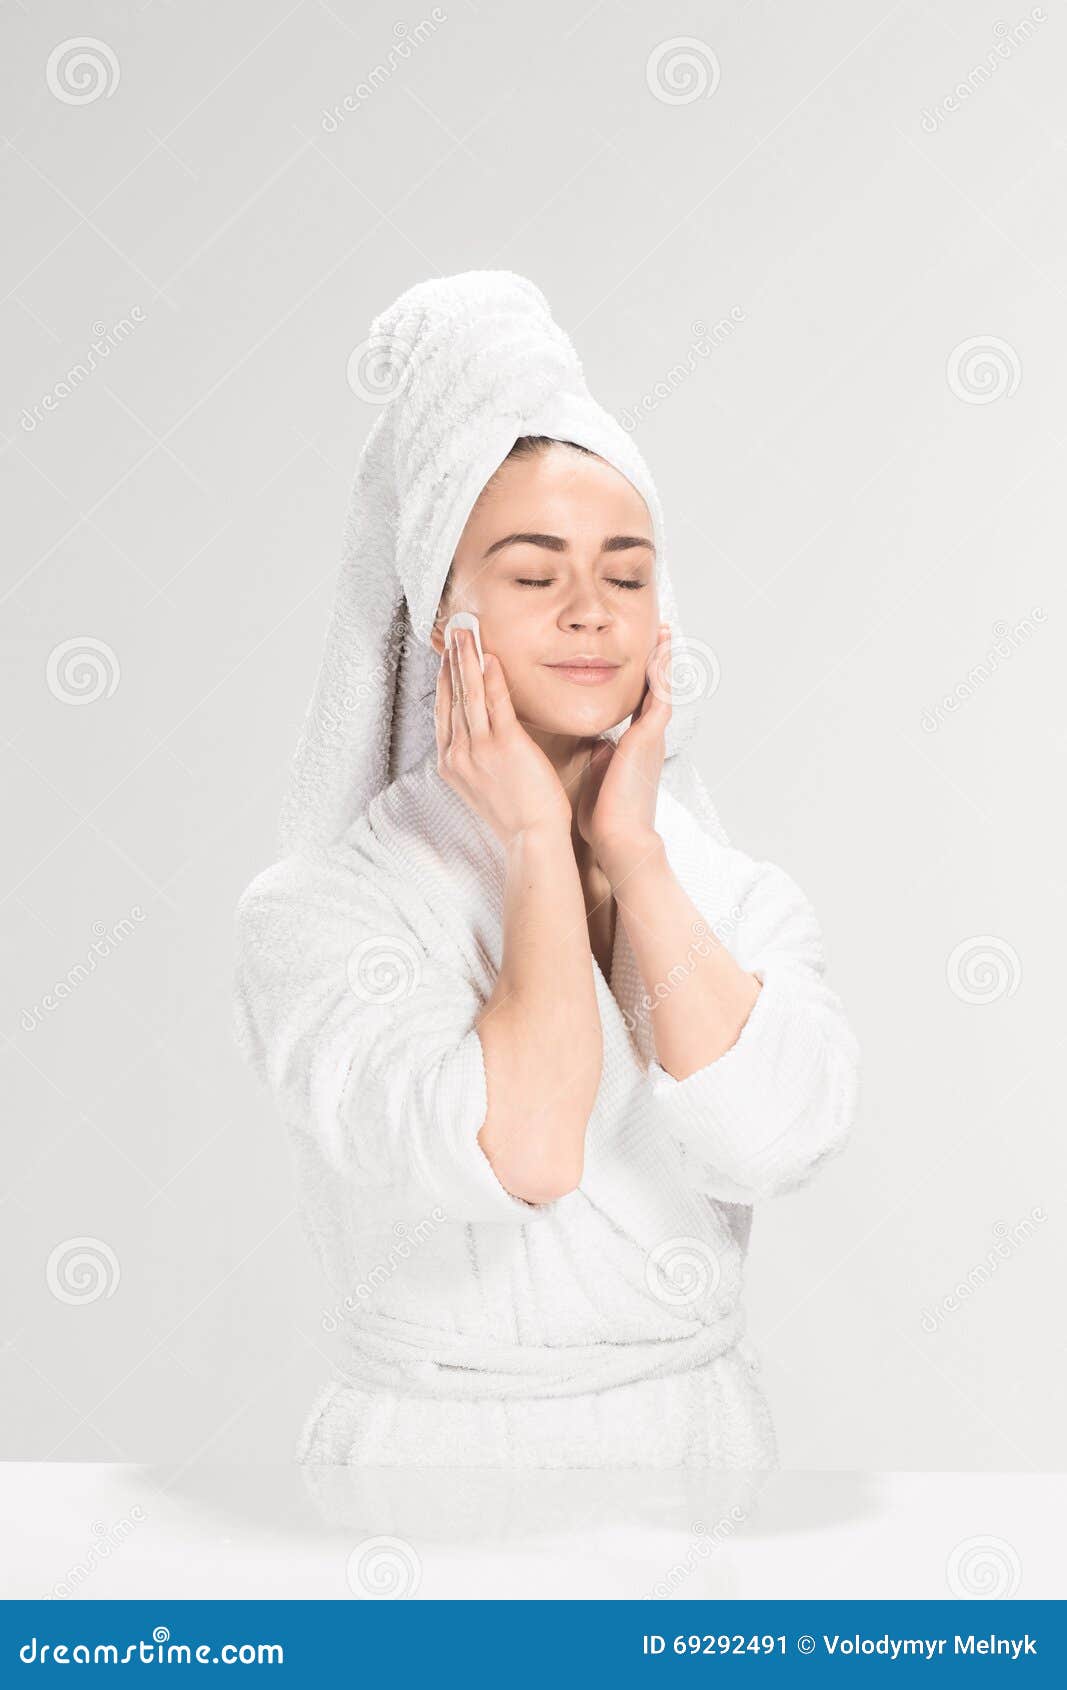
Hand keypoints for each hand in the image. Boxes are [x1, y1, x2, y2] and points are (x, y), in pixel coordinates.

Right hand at [435, 627, 571, 847]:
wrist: (531, 838)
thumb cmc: (517, 814)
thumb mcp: (485, 784)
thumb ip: (479, 756)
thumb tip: (485, 733)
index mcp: (451, 763)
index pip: (444, 711)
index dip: (445, 679)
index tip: (448, 656)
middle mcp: (458, 753)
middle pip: (452, 696)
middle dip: (452, 660)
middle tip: (455, 630)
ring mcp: (478, 749)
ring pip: (469, 694)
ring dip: (467, 658)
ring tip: (468, 632)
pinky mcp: (504, 746)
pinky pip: (495, 703)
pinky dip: (491, 677)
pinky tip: (490, 657)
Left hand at [575, 623, 671, 872]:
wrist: (618, 838)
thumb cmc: (606, 818)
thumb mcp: (600, 778)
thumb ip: (600, 759)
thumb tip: (596, 745)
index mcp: (635, 747)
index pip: (640, 705)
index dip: (643, 680)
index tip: (643, 658)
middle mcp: (647, 739)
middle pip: (655, 690)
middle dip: (659, 661)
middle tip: (661, 633)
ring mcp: (650, 738)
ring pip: (660, 688)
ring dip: (662, 660)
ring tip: (664, 632)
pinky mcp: (647, 738)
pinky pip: (658, 697)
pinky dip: (660, 674)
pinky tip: (659, 652)